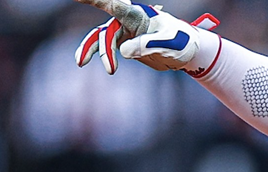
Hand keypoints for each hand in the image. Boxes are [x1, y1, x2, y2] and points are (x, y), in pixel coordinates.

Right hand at [76, 4, 219, 75]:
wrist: (187, 52)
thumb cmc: (181, 42)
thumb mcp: (169, 44)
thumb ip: (148, 45)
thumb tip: (124, 51)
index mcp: (138, 14)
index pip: (113, 4)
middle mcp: (127, 19)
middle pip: (107, 31)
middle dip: (104, 49)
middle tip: (111, 70)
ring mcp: (124, 31)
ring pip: (101, 38)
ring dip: (94, 51)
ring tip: (80, 63)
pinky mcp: (125, 43)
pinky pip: (105, 47)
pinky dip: (99, 54)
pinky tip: (86, 61)